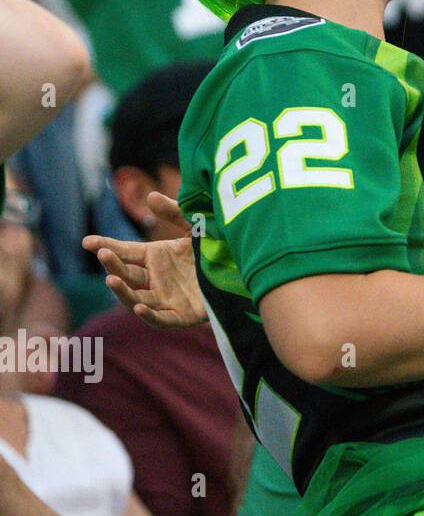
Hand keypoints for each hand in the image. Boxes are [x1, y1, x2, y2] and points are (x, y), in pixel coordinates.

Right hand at [81, 192, 205, 328]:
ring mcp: (166, 298)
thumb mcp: (196, 226)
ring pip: (136, 298)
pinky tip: (138, 307)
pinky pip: (160, 319)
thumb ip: (174, 212)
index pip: (123, 251)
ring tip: (111, 278)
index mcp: (154, 257)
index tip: (87, 241)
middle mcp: (155, 278)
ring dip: (122, 291)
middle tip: (104, 254)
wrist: (245, 268)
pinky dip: (148, 316)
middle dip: (112, 265)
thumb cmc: (217, 247)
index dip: (105, 246)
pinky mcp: (181, 316)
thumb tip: (150, 196)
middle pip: (126, 274)